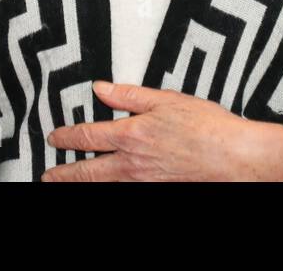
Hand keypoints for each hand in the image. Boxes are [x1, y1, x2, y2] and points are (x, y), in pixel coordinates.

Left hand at [41, 80, 282, 180]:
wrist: (234, 158)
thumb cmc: (207, 127)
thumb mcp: (166, 99)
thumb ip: (129, 96)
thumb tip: (100, 89)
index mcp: (131, 134)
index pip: (88, 136)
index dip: (67, 137)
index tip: (54, 137)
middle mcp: (132, 164)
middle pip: (88, 171)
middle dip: (65, 173)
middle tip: (48, 175)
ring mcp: (144, 183)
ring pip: (104, 186)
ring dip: (82, 186)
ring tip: (67, 185)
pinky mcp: (159, 191)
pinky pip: (126, 193)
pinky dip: (111, 191)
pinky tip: (107, 189)